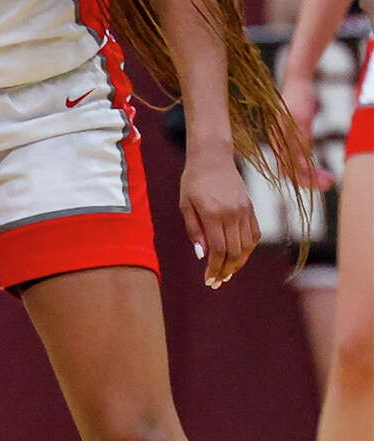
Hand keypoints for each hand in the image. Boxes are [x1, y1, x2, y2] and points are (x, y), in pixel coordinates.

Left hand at [179, 151, 259, 288]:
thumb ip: (194, 230)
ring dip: (238, 263)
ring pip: (247, 245)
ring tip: (227, 273)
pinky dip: (248, 249)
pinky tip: (238, 257)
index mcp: (213, 213)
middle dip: (226, 270)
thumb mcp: (185, 205)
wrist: (213, 158)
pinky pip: (254, 234)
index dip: (215, 268)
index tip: (209, 280)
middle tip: (217, 282)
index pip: (219, 249)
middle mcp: (233, 213)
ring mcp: (245, 210)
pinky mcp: (251, 208)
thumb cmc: (193, 181)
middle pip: (234, 251)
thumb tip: (202, 256)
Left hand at [277, 75, 334, 190]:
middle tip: (326, 186)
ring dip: (310, 174)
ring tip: (328, 181)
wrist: (297, 81)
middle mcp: (277, 139)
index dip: (299, 180)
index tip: (315, 185)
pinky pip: (299, 146)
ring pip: (293, 161)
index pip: (284, 169)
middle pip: (287, 169)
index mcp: (277, 142)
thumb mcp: (298, 127)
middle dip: (307, 182)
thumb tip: (306, 161)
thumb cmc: (297, 104)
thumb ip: (299, 144)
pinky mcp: (295, 122)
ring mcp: (285, 131)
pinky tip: (320, 165)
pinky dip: (308, 159)